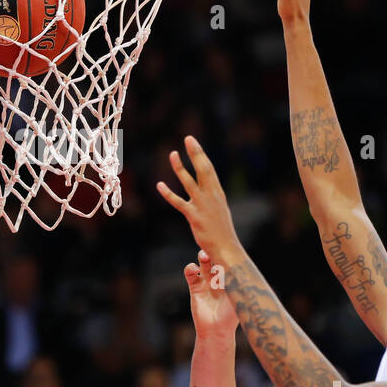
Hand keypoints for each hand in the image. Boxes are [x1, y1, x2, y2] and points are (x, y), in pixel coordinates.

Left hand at [157, 136, 241, 260]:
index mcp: (218, 193)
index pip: (209, 169)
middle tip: (188, 138)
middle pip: (203, 170)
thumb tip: (207, 186)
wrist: (226, 247)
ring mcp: (203, 206)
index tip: (192, 141)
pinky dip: (168, 193)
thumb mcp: (219, 209)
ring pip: (190, 182)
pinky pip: (179, 203)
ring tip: (173, 154)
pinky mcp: (194, 217)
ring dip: (180, 168)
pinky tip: (159, 185)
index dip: (200, 154)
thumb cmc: (221, 230)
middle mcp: (212, 196)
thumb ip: (211, 196)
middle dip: (196, 153)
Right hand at [185, 249, 236, 338]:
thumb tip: (243, 269)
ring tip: (203, 256)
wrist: (216, 331)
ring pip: (203, 264)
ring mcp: (207, 283)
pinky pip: (191, 274)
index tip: (226, 247)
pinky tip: (193, 269)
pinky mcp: (195, 288)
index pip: (229, 262)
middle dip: (215, 252)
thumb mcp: (237, 298)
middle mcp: (219, 279)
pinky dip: (190, 269)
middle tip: (214, 250)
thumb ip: (238, 284)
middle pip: (216, 260)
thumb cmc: (231, 316)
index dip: (227, 253)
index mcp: (231, 280)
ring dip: (202, 257)